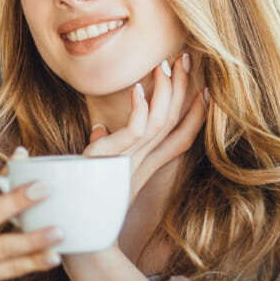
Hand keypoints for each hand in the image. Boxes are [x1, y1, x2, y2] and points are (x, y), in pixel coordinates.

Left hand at [84, 53, 206, 200]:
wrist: (73, 221)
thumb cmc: (85, 194)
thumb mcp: (99, 169)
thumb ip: (104, 149)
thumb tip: (99, 129)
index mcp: (144, 167)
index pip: (180, 140)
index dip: (196, 116)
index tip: (206, 91)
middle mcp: (142, 164)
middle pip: (173, 123)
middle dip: (184, 90)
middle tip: (186, 59)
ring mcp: (129, 161)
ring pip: (160, 122)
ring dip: (165, 91)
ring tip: (164, 65)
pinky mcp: (112, 158)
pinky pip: (135, 131)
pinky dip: (139, 108)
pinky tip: (137, 89)